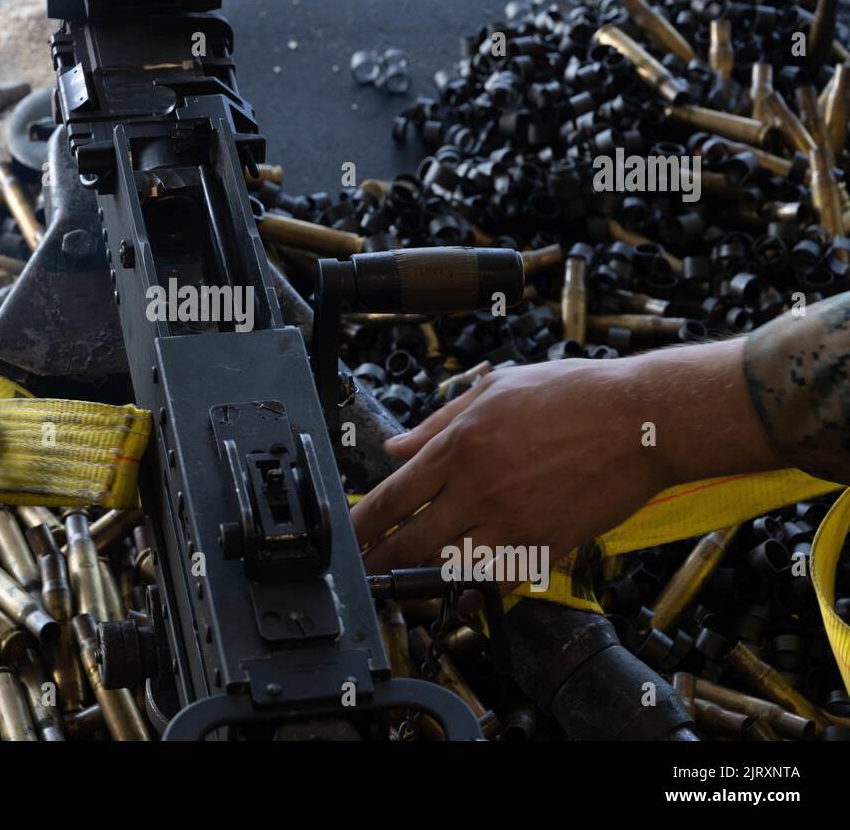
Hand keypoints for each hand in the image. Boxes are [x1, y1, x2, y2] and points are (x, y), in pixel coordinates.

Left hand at [350, 340, 779, 587]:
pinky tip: (462, 598)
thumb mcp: (494, 391)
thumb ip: (438, 423)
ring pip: (451, 567)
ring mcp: (514, 521)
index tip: (347, 538)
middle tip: (365, 575)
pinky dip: (476, 594)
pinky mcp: (547, 544)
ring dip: (423, 583)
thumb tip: (395, 446)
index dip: (361, 524)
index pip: (392, 496)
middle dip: (381, 564)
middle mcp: (479, 487)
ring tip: (404, 591)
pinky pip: (500, 581)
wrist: (641, 418)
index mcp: (460, 446)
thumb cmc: (573, 395)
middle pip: (411, 541)